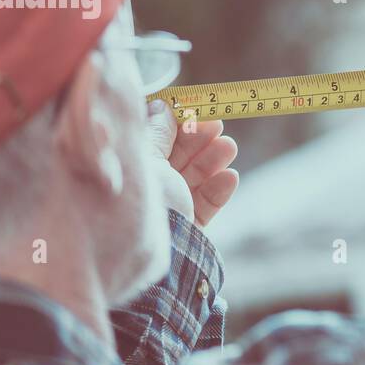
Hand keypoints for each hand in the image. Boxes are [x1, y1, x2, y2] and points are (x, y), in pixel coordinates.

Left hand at [145, 99, 238, 226]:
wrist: (155, 257)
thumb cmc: (145, 204)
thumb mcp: (149, 159)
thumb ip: (158, 132)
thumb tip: (163, 107)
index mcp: (134, 169)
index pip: (157, 139)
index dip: (177, 123)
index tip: (197, 108)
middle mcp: (150, 188)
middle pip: (179, 157)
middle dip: (200, 139)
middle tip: (218, 125)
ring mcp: (169, 209)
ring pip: (195, 178)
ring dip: (213, 160)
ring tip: (229, 147)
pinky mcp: (188, 228)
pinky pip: (206, 205)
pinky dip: (219, 190)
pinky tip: (230, 177)